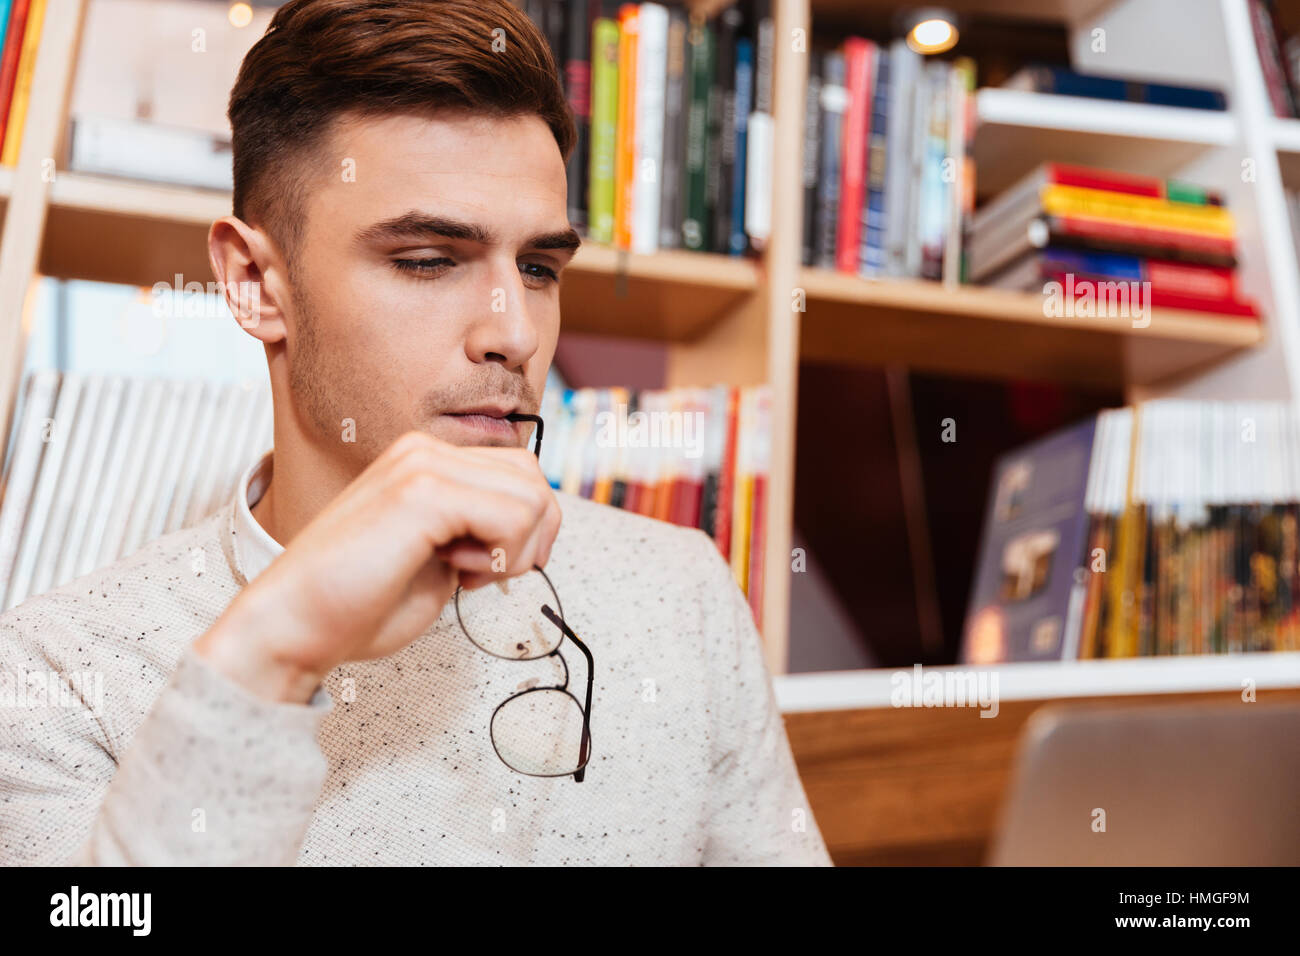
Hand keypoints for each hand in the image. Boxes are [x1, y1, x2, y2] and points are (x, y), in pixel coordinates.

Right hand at [194, 430, 560, 702]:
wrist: (294, 624)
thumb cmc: (357, 602)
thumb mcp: (438, 555)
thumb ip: (478, 530)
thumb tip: (532, 527)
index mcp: (426, 461)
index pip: (520, 473)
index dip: (526, 528)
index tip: (490, 567)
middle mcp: (425, 451)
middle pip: (533, 478)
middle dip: (530, 538)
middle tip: (483, 573)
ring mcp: (422, 465)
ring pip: (532, 497)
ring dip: (514, 551)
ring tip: (465, 572)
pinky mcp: (422, 493)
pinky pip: (512, 515)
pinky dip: (500, 555)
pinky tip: (456, 570)